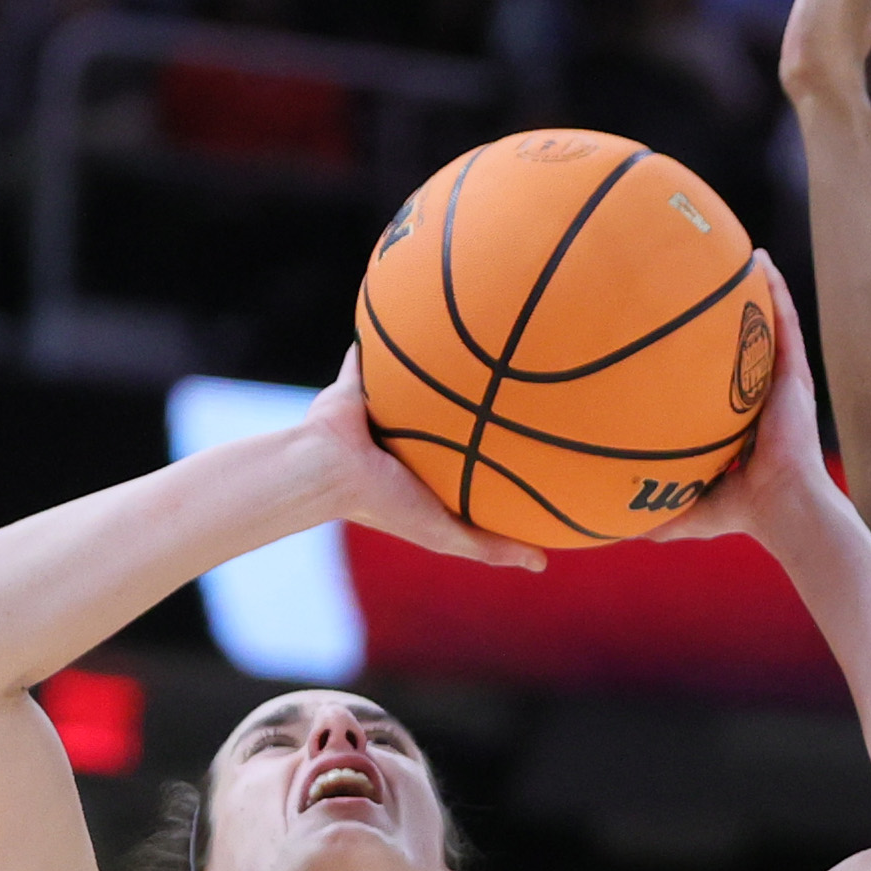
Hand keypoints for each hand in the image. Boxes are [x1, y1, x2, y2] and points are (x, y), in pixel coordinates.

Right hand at [303, 345, 545, 568]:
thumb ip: (489, 548)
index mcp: (425, 473)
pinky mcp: (358, 382)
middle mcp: (406, 441)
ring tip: (473, 338)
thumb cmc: (384, 502)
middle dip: (476, 402)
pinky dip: (381, 336)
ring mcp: (381, 410)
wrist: (327, 468)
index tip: (537, 439)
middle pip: (449, 417)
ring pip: (417, 383)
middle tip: (517, 382)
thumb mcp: (445, 534)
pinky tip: (406, 304)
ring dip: (439, 363)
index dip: (497, 451)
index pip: (468, 461)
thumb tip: (542, 566)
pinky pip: (370, 354)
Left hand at [647, 253, 829, 548]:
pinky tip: (762, 261)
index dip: (699, 353)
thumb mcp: (687, 507)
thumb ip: (653, 513)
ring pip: (765, 324)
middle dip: (725, 311)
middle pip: (740, 342)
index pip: (715, 378)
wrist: (782, 508)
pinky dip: (776, 292)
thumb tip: (610, 529)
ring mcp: (779, 383)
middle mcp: (759, 395)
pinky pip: (785, 324)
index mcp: (737, 420)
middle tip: (697, 277)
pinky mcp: (795, 376)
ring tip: (735, 250)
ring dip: (753, 288)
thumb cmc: (741, 513)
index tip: (672, 328)